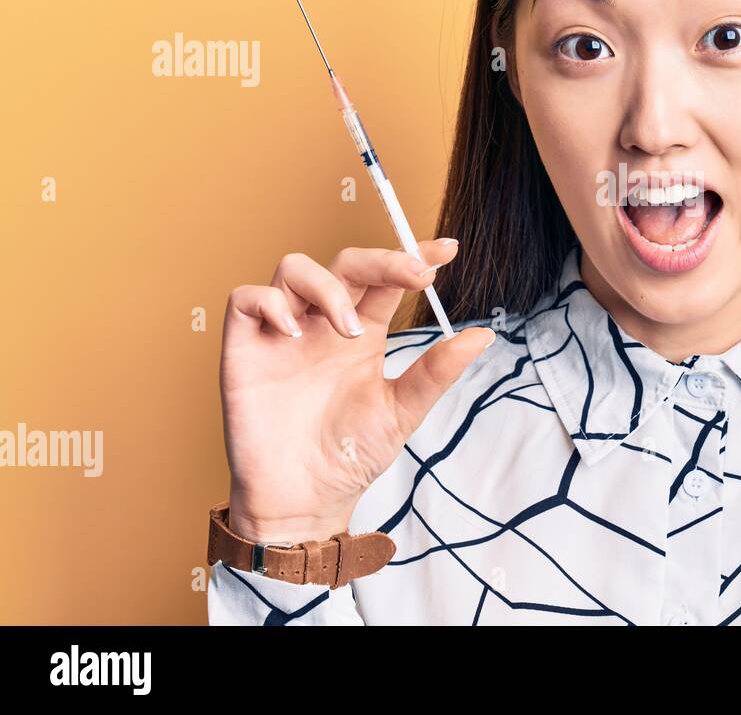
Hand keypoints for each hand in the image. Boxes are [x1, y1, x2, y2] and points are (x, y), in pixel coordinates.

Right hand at [218, 238, 494, 541]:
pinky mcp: (244, 349)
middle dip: (380, 259)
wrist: (304, 503)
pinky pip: (246, 299)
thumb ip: (436, 372)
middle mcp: (322, 324)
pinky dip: (270, 303)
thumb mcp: (402, 411)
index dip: (412, 256)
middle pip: (346, 263)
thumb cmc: (349, 458)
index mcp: (362, 332)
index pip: (386, 279)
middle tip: (412, 275)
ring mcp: (282, 333)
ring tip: (349, 328)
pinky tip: (295, 333)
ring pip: (294, 268)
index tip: (447, 250)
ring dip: (327, 286)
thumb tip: (483, 336)